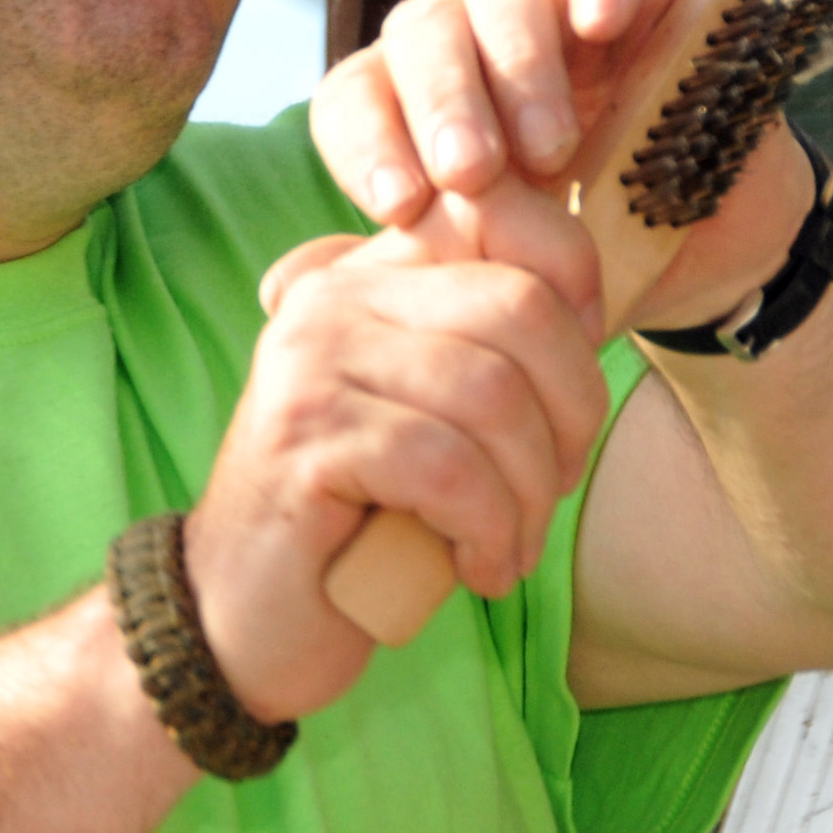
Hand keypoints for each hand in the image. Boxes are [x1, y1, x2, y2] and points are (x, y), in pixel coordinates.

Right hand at [180, 220, 612, 721]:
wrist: (241, 619)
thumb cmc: (360, 525)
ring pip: (494, 395)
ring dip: (529, 494)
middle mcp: (334, 297)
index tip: (574, 389)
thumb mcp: (430, 420)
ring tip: (509, 548)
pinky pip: (449, 468)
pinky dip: (488, 530)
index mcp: (371, 276)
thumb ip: (484, 352)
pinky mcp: (306, 436)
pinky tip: (477, 569)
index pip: (499, 213)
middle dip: (572, 414)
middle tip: (551, 491)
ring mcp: (312, 360)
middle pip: (520, 307)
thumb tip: (590, 313)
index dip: (577, 283)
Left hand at [311, 0, 824, 340]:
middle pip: (421, 28)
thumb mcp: (481, 286)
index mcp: (411, 104)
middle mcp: (469, 38)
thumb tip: (282, 289)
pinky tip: (603, 24)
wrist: (699, 254)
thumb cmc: (571, 265)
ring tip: (552, 149)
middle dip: (440, 103)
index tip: (402, 207)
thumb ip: (396, 277)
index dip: (367, 143)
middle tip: (472, 176)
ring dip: (515, 61)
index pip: (354, 93)